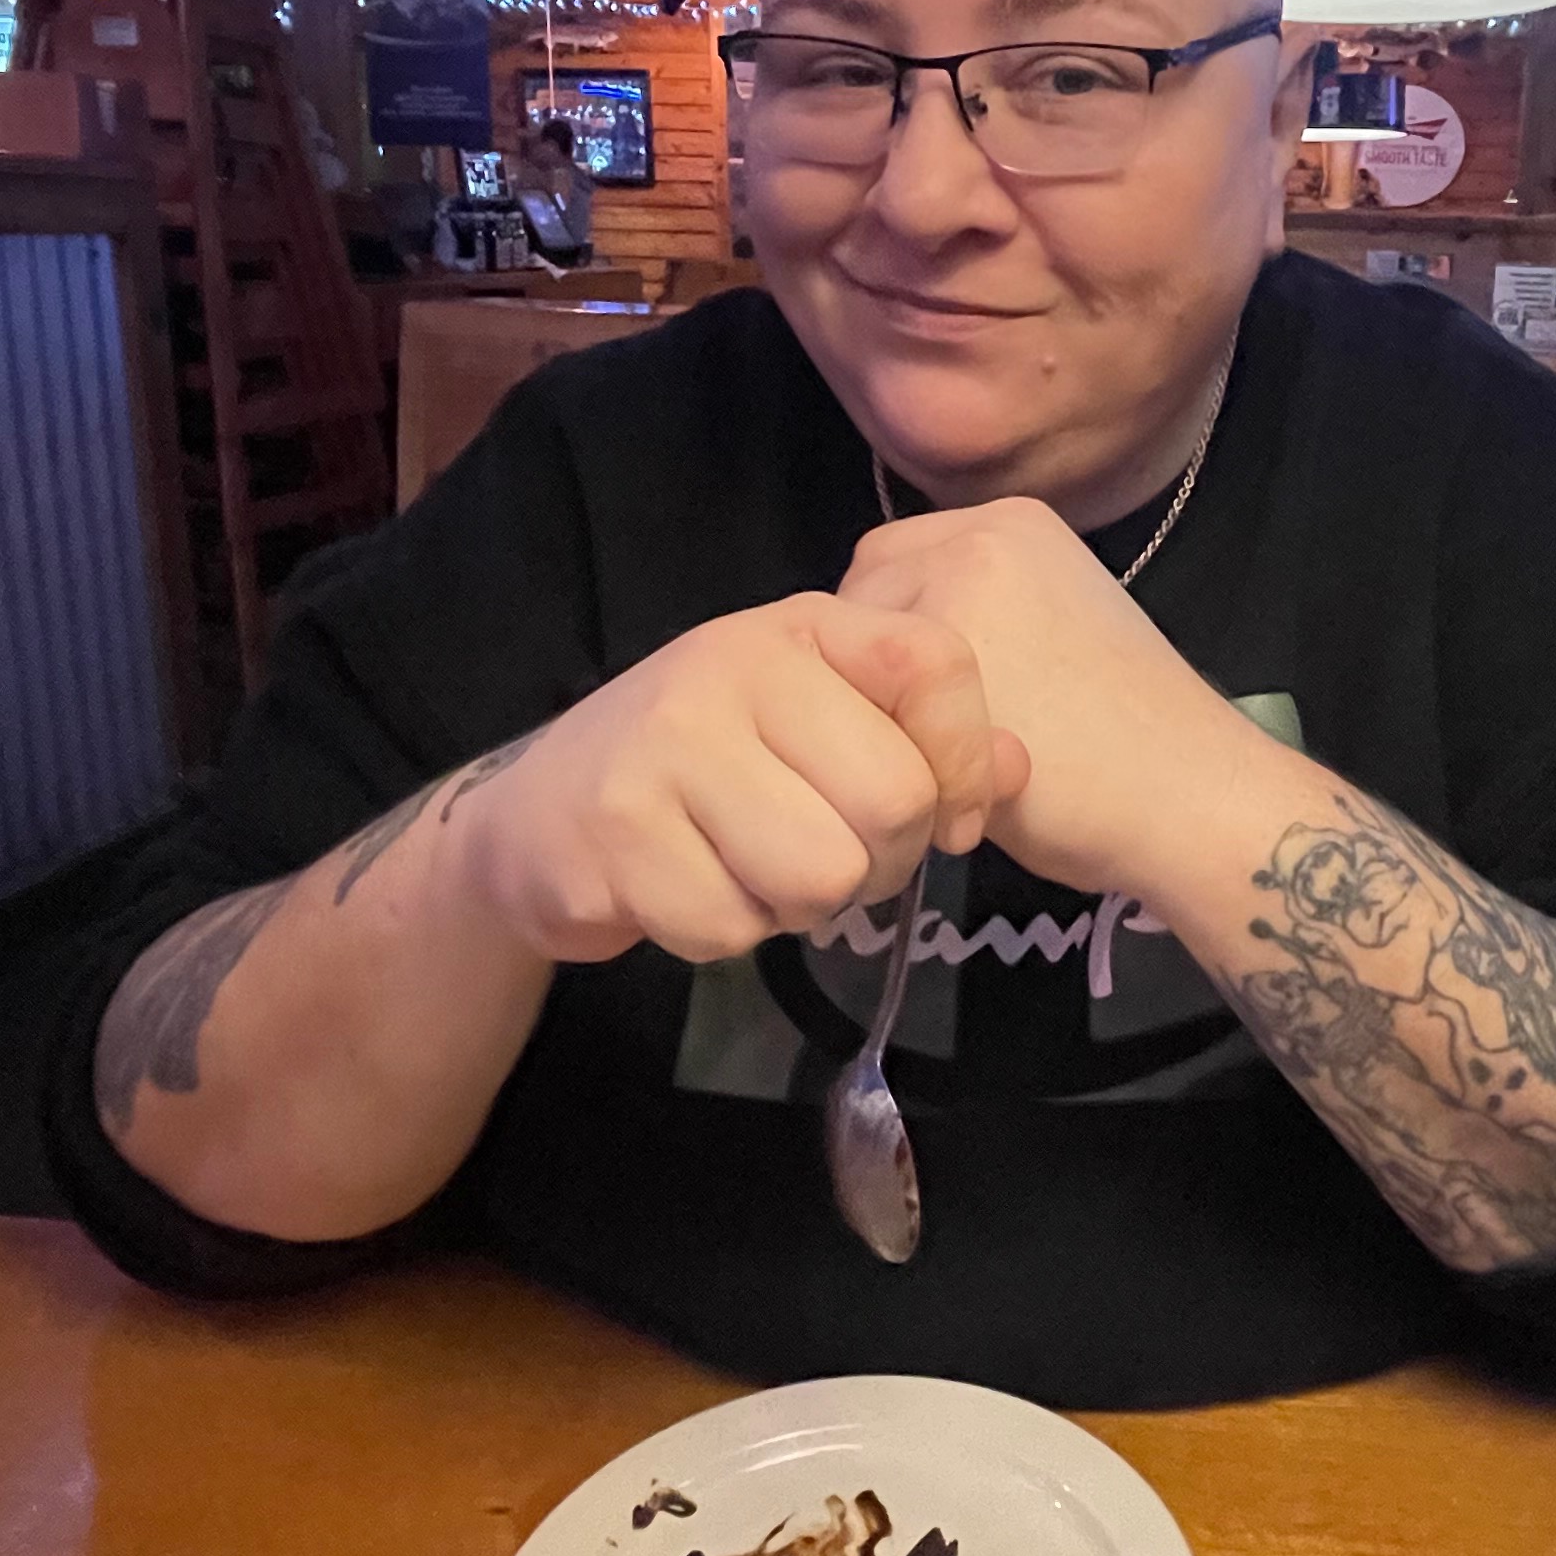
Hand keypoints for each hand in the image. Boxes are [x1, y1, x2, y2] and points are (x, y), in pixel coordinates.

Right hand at [447, 597, 1026, 964]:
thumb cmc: (706, 767)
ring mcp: (666, 745)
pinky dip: (724, 931)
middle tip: (826, 854)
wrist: (539, 813)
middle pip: (893, 801)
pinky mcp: (617, 832)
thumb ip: (921, 737)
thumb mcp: (818, 724)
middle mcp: (730, 663)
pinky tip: (688, 884)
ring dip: (799, 905)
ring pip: (821, 876)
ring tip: (751, 866)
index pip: (937, 664)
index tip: (941, 813)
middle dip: (879, 861)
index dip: (963, 761)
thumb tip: (1016, 769)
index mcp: (798, 625)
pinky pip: (735, 927)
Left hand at [838, 497, 1287, 899]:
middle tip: (926, 737)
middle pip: (861, 598)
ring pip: (850, 657)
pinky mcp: (936, 665)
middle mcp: (979, 536)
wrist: (1190, 795)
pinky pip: (863, 712)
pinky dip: (889, 755)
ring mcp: (955, 593)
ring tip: (944, 766)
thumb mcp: (1058, 627)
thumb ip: (979, 610)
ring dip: (875, 711)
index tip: (930, 699)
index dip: (895, 635)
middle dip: (875, 669)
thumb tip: (894, 647)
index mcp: (1014, 522)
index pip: (890, 559)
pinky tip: (951, 789)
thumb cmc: (1132, 740)